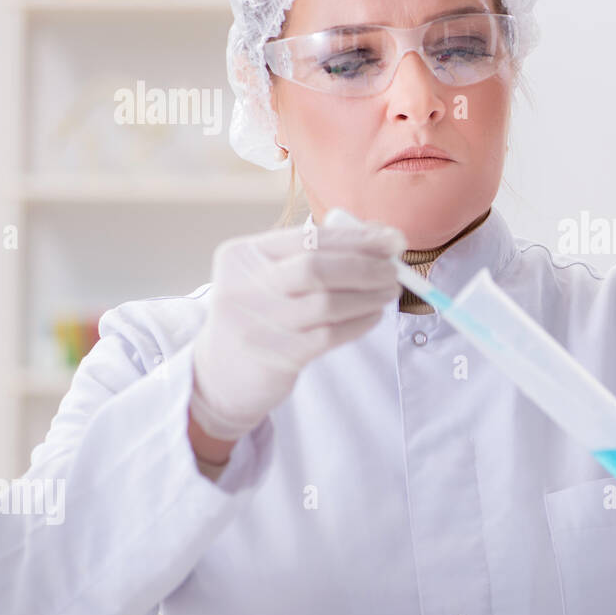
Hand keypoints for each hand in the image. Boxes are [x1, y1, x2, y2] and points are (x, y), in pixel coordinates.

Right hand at [188, 218, 405, 445]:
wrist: (222, 376)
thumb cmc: (261, 315)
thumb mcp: (270, 279)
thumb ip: (314, 255)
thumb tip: (383, 239)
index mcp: (241, 256)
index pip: (308, 238)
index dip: (356, 238)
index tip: (392, 240)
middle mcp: (243, 286)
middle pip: (316, 267)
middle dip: (365, 266)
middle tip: (394, 270)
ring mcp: (257, 323)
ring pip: (327, 303)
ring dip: (369, 296)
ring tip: (389, 292)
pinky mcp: (276, 355)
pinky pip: (330, 335)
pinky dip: (360, 322)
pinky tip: (373, 316)